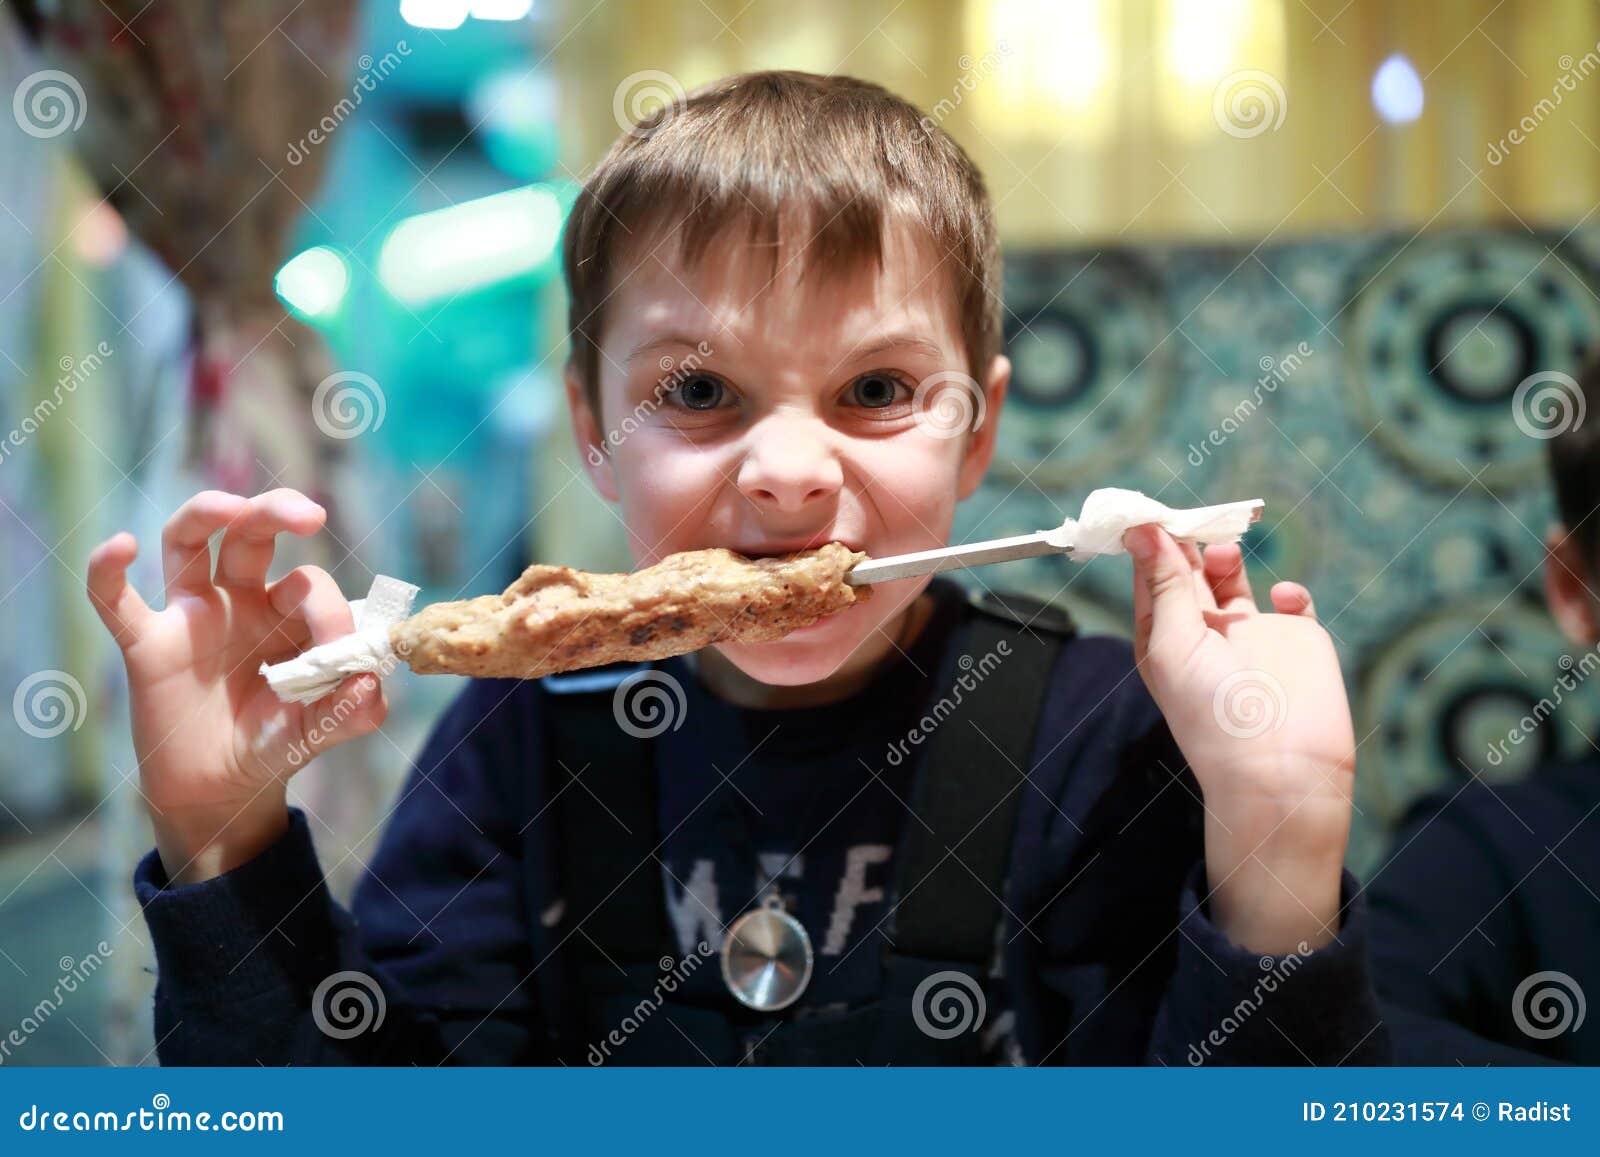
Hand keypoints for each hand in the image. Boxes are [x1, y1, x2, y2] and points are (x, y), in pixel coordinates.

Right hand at [86, 489, 386, 885]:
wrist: (222, 789)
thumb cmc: (274, 744)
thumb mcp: (319, 731)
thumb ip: (352, 710)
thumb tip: (371, 682)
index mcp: (288, 613)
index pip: (308, 585)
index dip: (327, 610)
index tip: (340, 650)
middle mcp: (240, 600)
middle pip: (252, 534)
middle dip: (277, 512)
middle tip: (311, 514)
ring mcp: (192, 616)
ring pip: (187, 541)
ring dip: (206, 514)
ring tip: (229, 508)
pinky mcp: (149, 644)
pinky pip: (117, 601)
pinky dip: (107, 571)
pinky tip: (119, 546)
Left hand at [1123, 523, 1354, 953]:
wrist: (1282, 772)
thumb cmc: (1214, 715)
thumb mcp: (1174, 643)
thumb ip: (1165, 585)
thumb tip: (1143, 531)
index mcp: (1163, 638)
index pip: (1151, 578)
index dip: (1149, 543)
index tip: (1146, 510)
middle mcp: (1204, 634)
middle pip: (1190, 571)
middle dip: (1188, 541)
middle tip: (1191, 516)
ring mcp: (1251, 636)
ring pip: (1233, 578)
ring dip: (1226, 556)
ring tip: (1223, 550)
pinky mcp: (1296, 641)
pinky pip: (1292, 602)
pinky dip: (1290, 591)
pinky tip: (1284, 598)